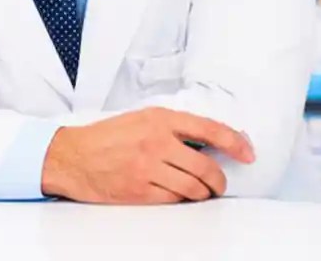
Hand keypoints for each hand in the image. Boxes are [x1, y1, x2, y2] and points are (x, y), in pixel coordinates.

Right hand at [41, 107, 253, 204]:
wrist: (72, 156)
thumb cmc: (105, 137)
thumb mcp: (140, 119)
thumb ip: (171, 127)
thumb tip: (206, 143)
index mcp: (158, 119)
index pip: (209, 130)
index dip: (235, 143)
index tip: (248, 153)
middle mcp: (155, 142)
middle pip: (205, 167)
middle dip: (219, 180)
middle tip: (220, 184)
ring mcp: (147, 168)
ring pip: (193, 188)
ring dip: (202, 193)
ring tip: (201, 192)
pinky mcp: (139, 191)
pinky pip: (173, 200)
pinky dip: (180, 200)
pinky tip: (177, 195)